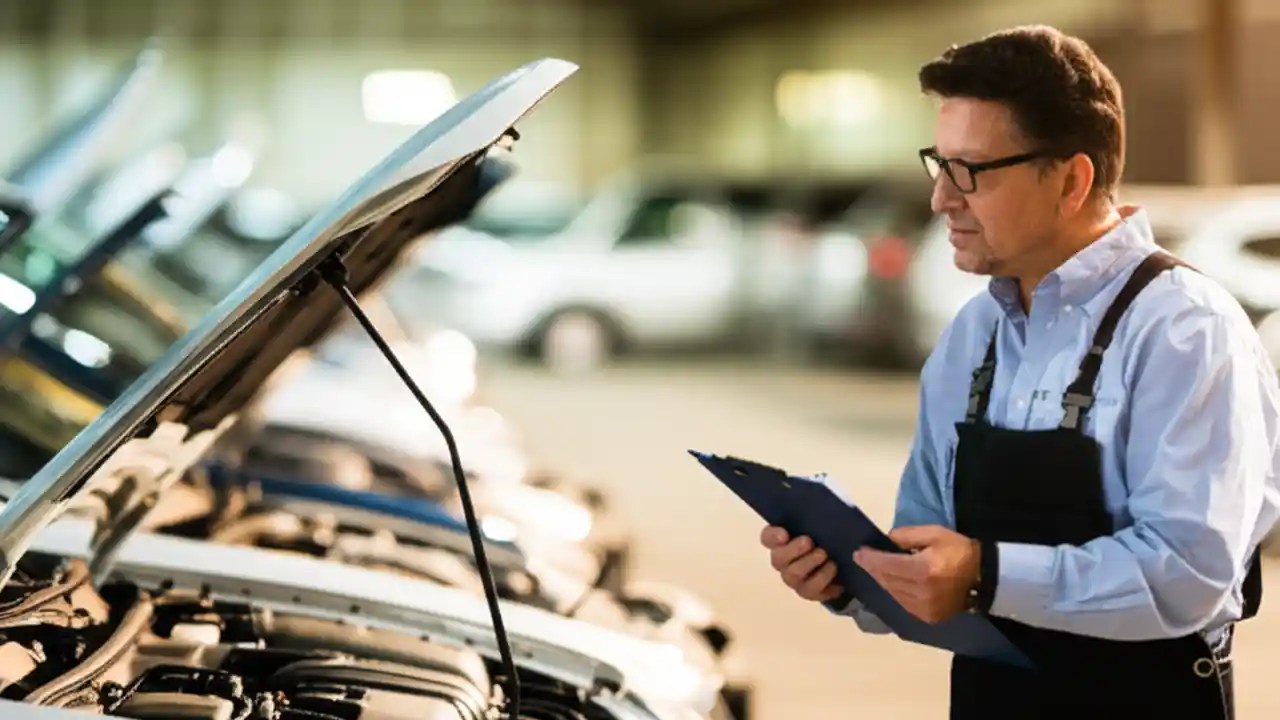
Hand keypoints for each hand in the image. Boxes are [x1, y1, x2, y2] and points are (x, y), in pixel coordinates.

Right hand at [760, 526, 844, 602]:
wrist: (846, 562)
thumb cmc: (828, 537)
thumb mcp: (823, 524)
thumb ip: (817, 518)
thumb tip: (821, 511)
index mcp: (782, 540)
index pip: (768, 537)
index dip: (772, 536)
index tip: (784, 534)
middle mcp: (783, 561)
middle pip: (778, 558)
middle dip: (793, 550)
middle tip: (809, 542)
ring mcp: (795, 579)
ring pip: (793, 574)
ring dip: (809, 563)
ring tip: (825, 555)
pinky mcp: (809, 592)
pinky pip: (811, 589)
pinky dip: (823, 578)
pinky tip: (834, 568)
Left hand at [853, 525, 980, 624]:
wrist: (984, 578)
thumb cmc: (959, 552)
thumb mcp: (935, 533)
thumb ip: (907, 536)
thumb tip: (886, 542)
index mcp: (922, 570)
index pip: (886, 565)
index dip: (870, 559)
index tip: (858, 553)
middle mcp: (920, 592)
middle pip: (887, 580)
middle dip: (873, 569)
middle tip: (864, 559)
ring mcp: (924, 608)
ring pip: (893, 594)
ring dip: (883, 581)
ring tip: (877, 569)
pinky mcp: (928, 617)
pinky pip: (903, 603)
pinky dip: (896, 592)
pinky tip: (893, 582)